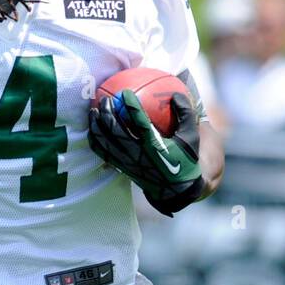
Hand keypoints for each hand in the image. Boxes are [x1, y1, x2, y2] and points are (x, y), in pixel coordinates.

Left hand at [88, 90, 203, 214]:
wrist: (177, 190)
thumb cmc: (185, 161)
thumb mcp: (191, 138)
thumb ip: (186, 114)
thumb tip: (176, 94)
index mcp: (155, 146)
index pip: (140, 123)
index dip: (131, 107)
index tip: (125, 93)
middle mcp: (139, 154)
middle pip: (117, 131)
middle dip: (108, 113)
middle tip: (106, 99)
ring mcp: (128, 162)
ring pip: (107, 142)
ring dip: (98, 126)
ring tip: (93, 111)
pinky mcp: (122, 168)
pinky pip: (104, 154)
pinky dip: (96, 141)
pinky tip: (92, 130)